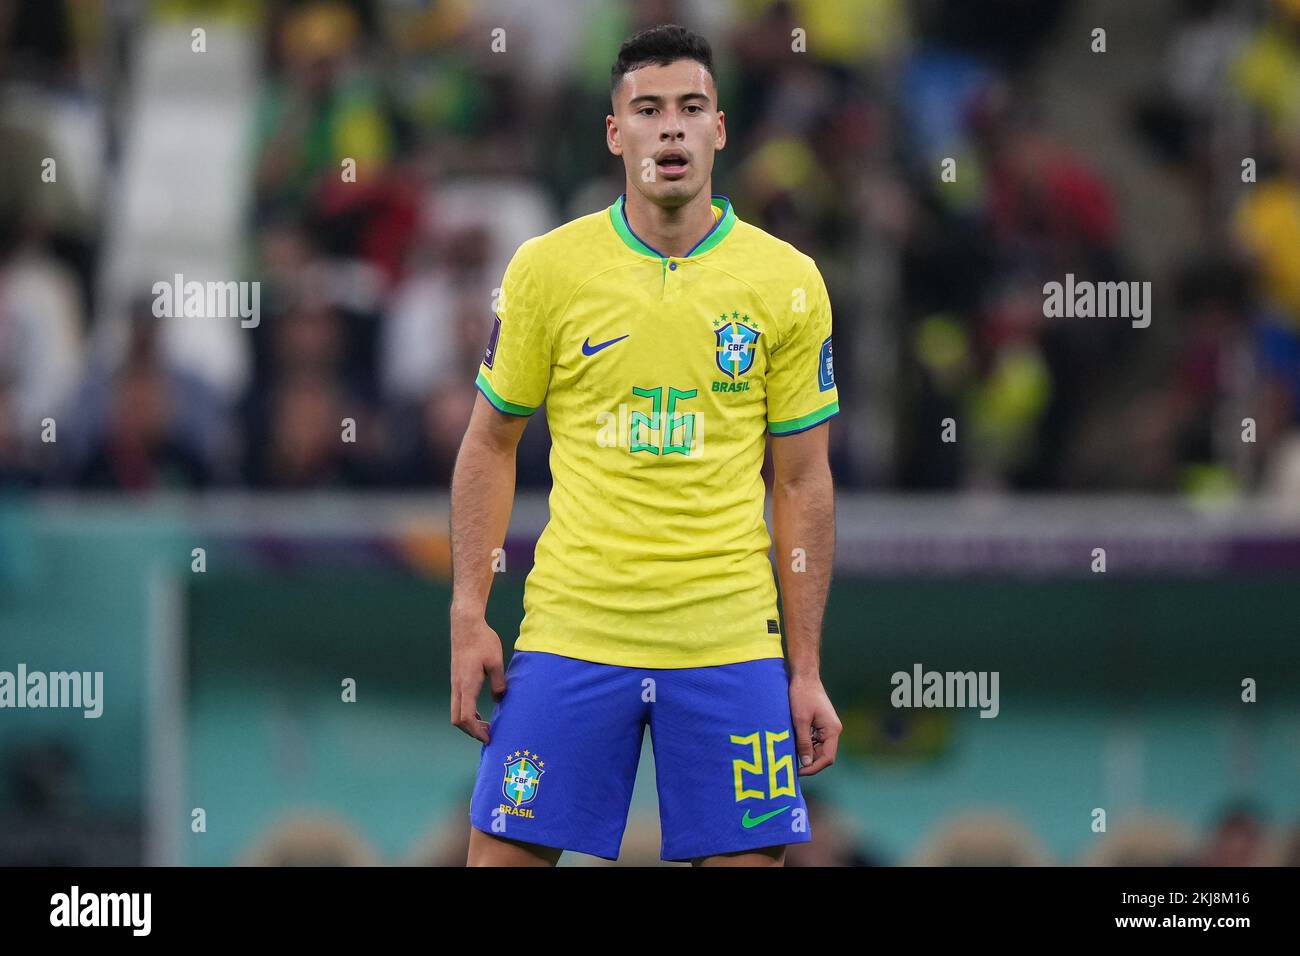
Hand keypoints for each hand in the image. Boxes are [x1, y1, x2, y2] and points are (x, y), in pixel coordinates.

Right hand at [450, 614, 506, 743]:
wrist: (466, 624)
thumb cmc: (482, 640)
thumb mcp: (496, 662)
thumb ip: (499, 683)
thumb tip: (499, 699)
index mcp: (467, 685)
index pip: (465, 717)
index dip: (475, 731)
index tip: (488, 737)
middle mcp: (458, 686)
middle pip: (457, 719)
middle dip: (471, 731)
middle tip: (488, 734)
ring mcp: (455, 682)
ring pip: (456, 711)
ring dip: (469, 722)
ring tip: (485, 725)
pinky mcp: (457, 678)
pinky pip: (459, 702)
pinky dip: (467, 712)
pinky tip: (478, 712)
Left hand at [789, 673, 840, 775]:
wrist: (804, 676)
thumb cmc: (802, 695)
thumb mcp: (800, 721)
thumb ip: (804, 743)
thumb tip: (806, 763)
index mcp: (833, 731)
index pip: (827, 758)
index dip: (813, 768)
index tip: (798, 772)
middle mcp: (833, 731)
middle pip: (823, 755)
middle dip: (809, 761)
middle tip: (791, 765)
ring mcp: (827, 727)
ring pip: (818, 748)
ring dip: (806, 753)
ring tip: (790, 754)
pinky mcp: (820, 724)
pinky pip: (815, 740)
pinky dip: (805, 744)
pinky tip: (793, 743)